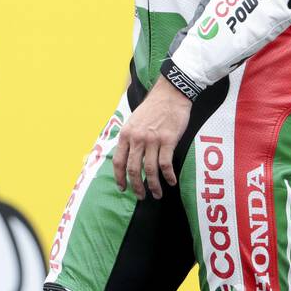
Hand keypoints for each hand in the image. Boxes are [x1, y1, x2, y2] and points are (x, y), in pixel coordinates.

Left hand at [112, 78, 191, 199]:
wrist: (170, 94)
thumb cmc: (153, 107)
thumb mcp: (134, 120)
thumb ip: (130, 138)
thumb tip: (127, 156)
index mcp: (126, 134)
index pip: (119, 161)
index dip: (119, 177)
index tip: (122, 188)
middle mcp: (137, 138)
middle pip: (133, 169)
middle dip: (136, 186)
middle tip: (140, 196)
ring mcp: (153, 140)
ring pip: (150, 170)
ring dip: (153, 186)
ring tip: (157, 194)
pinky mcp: (168, 140)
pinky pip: (166, 164)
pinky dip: (168, 176)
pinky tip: (171, 182)